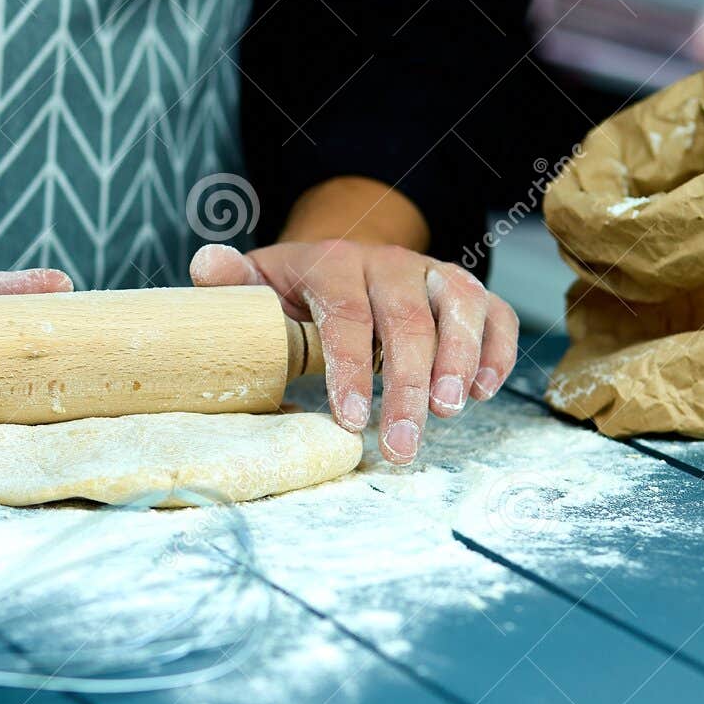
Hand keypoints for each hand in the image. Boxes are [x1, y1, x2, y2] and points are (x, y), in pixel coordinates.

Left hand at [190, 241, 517, 463]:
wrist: (335, 258)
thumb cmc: (290, 290)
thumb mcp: (255, 284)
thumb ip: (231, 282)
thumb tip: (207, 263)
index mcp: (333, 264)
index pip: (346, 315)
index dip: (351, 368)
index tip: (351, 420)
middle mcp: (389, 262)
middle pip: (408, 320)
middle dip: (408, 386)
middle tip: (401, 444)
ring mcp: (431, 273)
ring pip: (460, 307)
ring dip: (460, 361)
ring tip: (449, 412)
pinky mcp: (462, 291)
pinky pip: (494, 313)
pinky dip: (497, 350)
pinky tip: (483, 391)